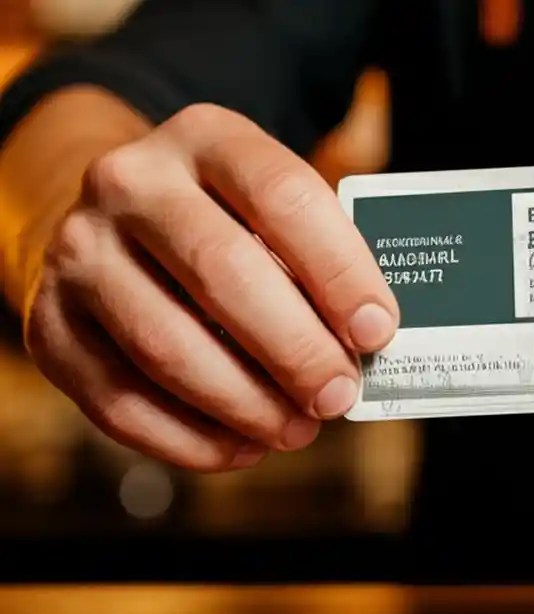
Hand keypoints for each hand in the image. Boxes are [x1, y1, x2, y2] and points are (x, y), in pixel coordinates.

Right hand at [22, 103, 398, 471]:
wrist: (117, 223)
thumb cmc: (227, 224)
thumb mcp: (272, 209)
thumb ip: (319, 261)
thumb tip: (370, 347)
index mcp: (206, 139)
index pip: (283, 195)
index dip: (339, 270)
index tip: (377, 330)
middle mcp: (130, 184)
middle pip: (221, 271)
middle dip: (294, 347)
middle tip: (339, 394)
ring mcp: (79, 252)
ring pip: (165, 344)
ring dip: (244, 403)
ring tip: (298, 429)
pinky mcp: (50, 325)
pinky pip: (118, 400)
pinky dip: (189, 437)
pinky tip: (241, 447)